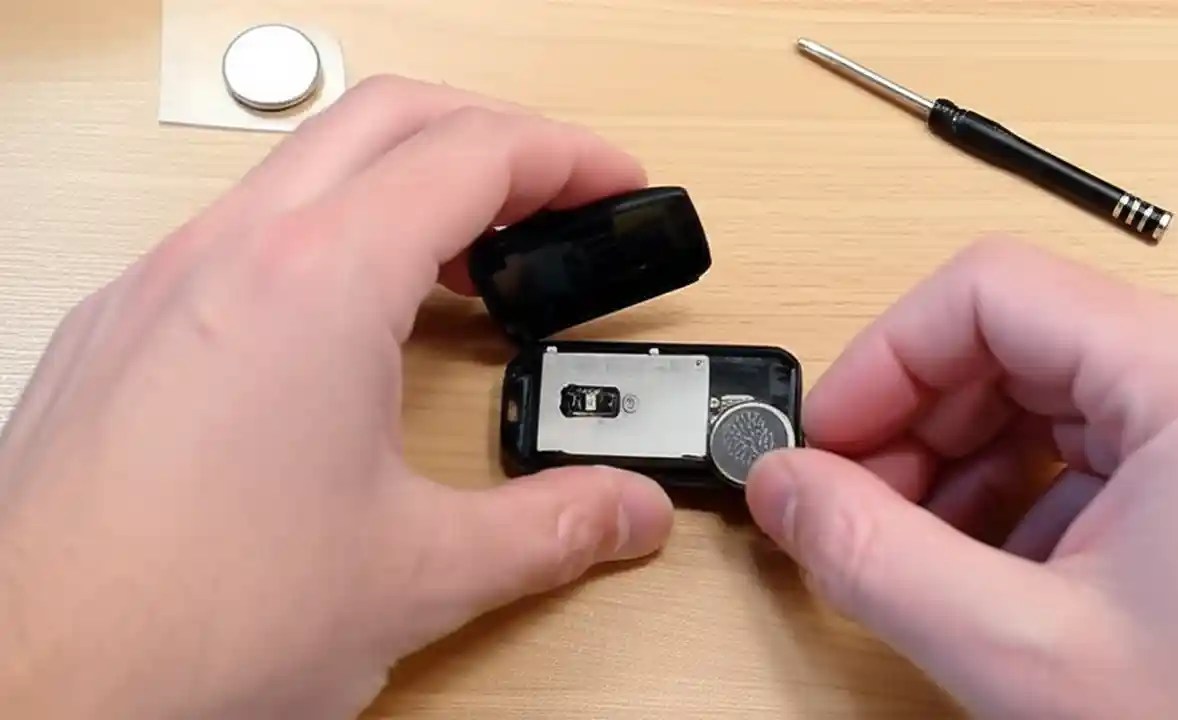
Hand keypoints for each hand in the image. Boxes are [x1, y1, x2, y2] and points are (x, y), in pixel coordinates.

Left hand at [0, 77, 672, 718]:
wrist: (23, 694)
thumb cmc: (180, 628)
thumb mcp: (415, 574)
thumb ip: (548, 529)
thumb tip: (623, 513)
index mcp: (316, 284)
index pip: (471, 156)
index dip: (566, 157)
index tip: (613, 182)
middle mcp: (225, 257)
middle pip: (387, 119)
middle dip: (491, 138)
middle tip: (556, 194)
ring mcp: (157, 286)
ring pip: (304, 168)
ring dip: (403, 189)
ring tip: (470, 265)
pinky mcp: (120, 333)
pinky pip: (240, 235)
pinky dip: (324, 242)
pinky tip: (350, 331)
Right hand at [747, 239, 1177, 717]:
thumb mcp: (1028, 656)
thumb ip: (876, 559)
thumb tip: (784, 486)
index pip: (992, 291)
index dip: (883, 359)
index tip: (825, 437)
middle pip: (1012, 340)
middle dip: (911, 423)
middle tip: (851, 506)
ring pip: (1042, 398)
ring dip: (953, 468)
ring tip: (910, 553)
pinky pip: (1084, 453)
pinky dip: (1011, 503)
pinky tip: (983, 576)